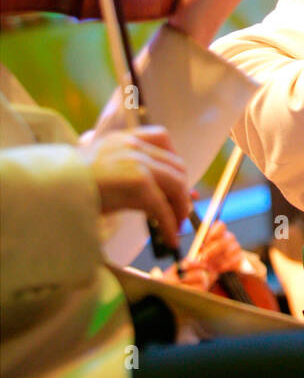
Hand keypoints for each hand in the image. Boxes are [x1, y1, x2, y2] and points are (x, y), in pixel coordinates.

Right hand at [79, 126, 190, 248]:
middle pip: (176, 165)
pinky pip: (163, 206)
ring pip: (175, 184)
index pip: (162, 138)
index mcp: (122, 138)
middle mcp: (132, 145)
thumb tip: (158, 194)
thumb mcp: (100, 170)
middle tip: (179, 213)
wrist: (48, 191)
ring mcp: (137, 161)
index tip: (176, 184)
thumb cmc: (70, 187)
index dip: (175, 164)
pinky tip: (170, 239)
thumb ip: (126, 174)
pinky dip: (171, 224)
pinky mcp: (137, 181)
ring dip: (180, 208)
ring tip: (176, 226)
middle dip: (182, 192)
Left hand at [160, 220, 246, 290]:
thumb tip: (189, 258)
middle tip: (204, 257)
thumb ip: (199, 252)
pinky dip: (225, 265)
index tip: (206, 240)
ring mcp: (236, 247)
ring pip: (230, 249)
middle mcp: (229, 238)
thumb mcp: (203, 254)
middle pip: (224, 238)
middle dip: (213, 249)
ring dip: (218, 258)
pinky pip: (235, 259)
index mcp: (220, 233)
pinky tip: (218, 269)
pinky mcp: (241, 258)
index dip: (214, 232)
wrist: (227, 268)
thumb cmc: (211, 259)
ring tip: (209, 266)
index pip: (220, 225)